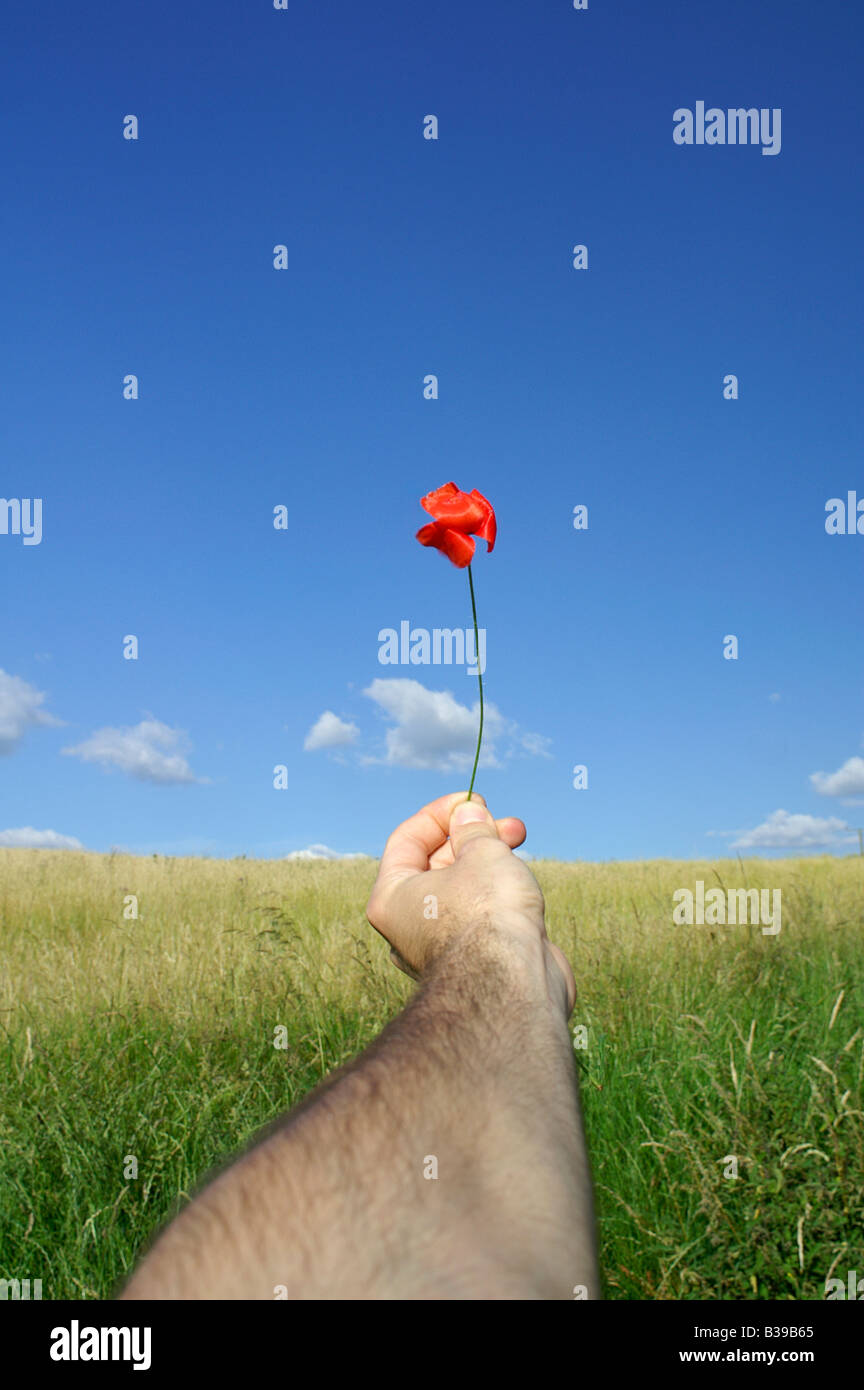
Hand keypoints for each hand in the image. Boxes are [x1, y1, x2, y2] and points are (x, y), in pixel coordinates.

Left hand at [366, 792, 575, 1013]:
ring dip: (489, 859)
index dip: (441, 813)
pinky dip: (499, 893)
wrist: (514, 986)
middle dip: (472, 835)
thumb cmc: (486, 915)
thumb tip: (469, 814)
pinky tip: (521, 880)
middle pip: (436, 863)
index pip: (406, 840)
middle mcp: (409, 923)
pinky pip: (482, 915)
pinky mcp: (475, 960)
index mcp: (391, 897)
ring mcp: (443, 945)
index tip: (472, 800)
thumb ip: (474, 828)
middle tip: (505, 822)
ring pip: (463, 889)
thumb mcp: (480, 852)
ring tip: (518, 839)